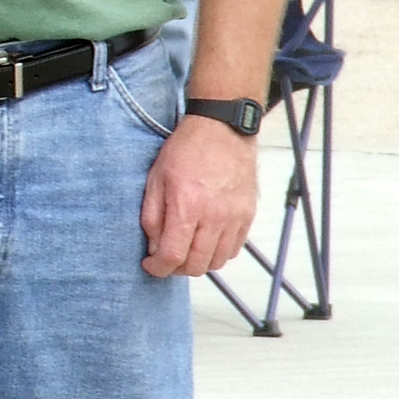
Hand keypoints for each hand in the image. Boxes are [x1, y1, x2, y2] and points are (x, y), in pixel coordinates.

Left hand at [139, 114, 257, 277]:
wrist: (222, 129)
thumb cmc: (186, 149)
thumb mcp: (156, 178)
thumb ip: (152, 217)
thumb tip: (154, 248)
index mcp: (187, 206)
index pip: (173, 256)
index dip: (158, 268)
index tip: (150, 264)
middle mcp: (214, 216)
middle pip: (196, 265)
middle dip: (176, 268)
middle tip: (166, 257)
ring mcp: (235, 218)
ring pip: (217, 262)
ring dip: (198, 262)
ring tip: (186, 248)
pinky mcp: (248, 215)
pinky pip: (234, 249)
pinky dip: (218, 253)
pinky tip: (206, 240)